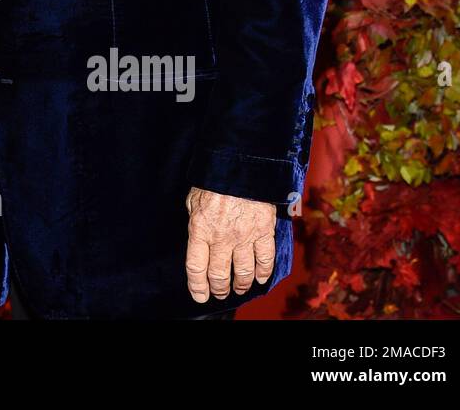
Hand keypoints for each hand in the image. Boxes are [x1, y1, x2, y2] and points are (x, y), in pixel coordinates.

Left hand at [184, 186, 277, 302]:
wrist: (241, 164)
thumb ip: (195, 219)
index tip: (199, 295)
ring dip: (242, 284)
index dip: (197, 286)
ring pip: (244, 272)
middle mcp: (221, 237)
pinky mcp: (263, 232)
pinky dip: (264, 273)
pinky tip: (261, 279)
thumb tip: (197, 234)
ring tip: (239, 288)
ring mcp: (244, 237)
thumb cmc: (214, 179)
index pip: (196, 267)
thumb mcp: (194, 198)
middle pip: (220, 274)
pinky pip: (265, 260)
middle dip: (219, 288)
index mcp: (200, 229)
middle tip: (220, 293)